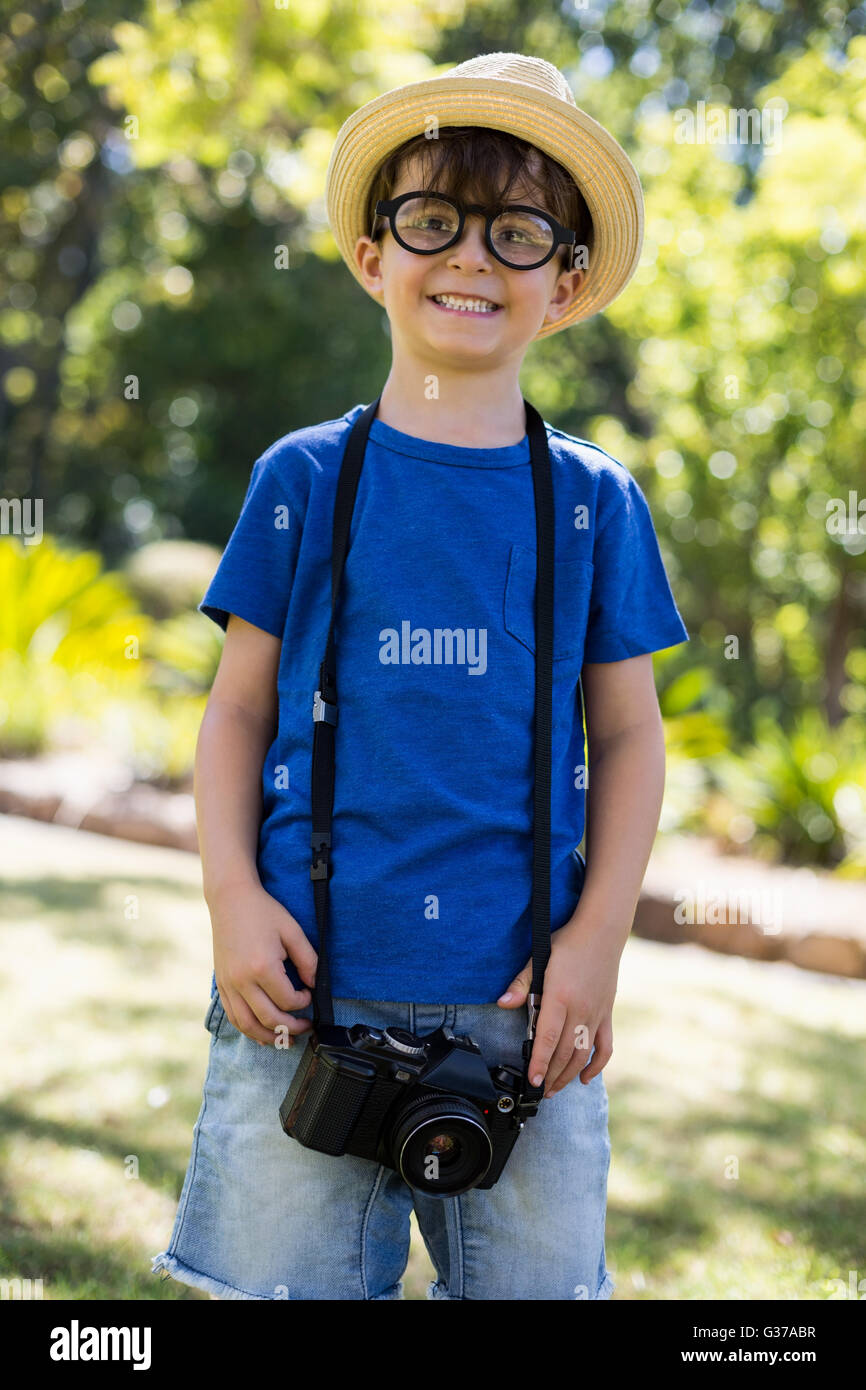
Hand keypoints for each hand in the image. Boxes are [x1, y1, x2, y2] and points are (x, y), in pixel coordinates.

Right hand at [209, 879, 317, 1046]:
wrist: (230, 899)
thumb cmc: (263, 912)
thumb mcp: (292, 931)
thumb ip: (308, 960)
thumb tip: (316, 985)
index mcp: (262, 967)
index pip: (288, 1000)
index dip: (304, 1002)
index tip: (309, 994)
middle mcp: (242, 981)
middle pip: (269, 1019)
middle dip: (291, 1028)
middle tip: (306, 1027)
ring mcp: (229, 984)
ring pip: (247, 1025)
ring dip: (268, 1037)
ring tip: (286, 1040)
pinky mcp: (222, 985)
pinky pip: (233, 1016)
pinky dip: (248, 1029)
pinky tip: (261, 1034)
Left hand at [496, 919, 617, 1096]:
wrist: (601, 932)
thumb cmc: (567, 943)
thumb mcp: (539, 958)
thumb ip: (521, 985)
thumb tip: (503, 1003)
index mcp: (560, 997)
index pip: (548, 1038)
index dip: (540, 1063)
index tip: (533, 1081)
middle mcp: (580, 1010)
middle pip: (565, 1052)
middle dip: (552, 1076)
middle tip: (540, 1091)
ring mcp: (596, 1014)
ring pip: (583, 1054)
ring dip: (569, 1075)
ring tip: (555, 1088)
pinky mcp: (607, 1014)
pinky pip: (605, 1046)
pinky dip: (597, 1065)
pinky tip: (586, 1077)